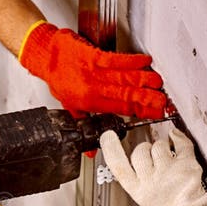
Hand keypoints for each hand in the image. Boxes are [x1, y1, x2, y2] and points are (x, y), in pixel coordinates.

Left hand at [19, 22, 165, 117]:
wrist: (43, 56)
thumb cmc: (58, 78)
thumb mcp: (68, 106)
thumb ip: (84, 123)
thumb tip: (92, 149)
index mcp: (89, 103)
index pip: (120, 110)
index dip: (139, 112)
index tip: (155, 113)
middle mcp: (93, 89)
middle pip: (125, 96)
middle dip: (147, 99)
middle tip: (163, 101)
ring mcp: (94, 73)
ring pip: (124, 80)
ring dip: (144, 81)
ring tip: (158, 84)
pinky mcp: (93, 56)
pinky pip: (116, 60)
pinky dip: (132, 61)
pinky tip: (145, 62)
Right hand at [100, 128, 206, 205]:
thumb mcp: (141, 195)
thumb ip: (133, 175)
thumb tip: (126, 153)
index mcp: (137, 189)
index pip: (118, 165)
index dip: (111, 148)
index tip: (108, 136)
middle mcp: (151, 180)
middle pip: (140, 151)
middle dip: (145, 149)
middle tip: (152, 157)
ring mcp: (169, 172)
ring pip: (159, 145)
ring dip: (163, 148)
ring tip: (168, 160)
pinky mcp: (187, 166)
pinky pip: (181, 144)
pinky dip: (178, 138)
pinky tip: (176, 138)